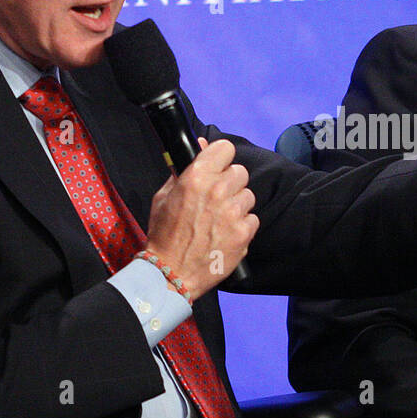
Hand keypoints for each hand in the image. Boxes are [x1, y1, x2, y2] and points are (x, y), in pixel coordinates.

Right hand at [144, 138, 258, 297]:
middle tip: (216, 198)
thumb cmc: (165, 235)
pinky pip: (253, 219)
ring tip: (220, 219)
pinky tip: (226, 233)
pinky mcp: (243, 233)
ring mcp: (233, 213)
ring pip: (248, 196)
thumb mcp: (164, 196)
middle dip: (229, 183)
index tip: (217, 166)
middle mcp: (217, 191)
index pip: (225, 148)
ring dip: (237, 205)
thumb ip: (183, 169)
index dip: (221, 158)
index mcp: (197, 177)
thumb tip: (201, 144)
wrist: (172, 273)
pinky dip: (242, 226)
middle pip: (240, 172)